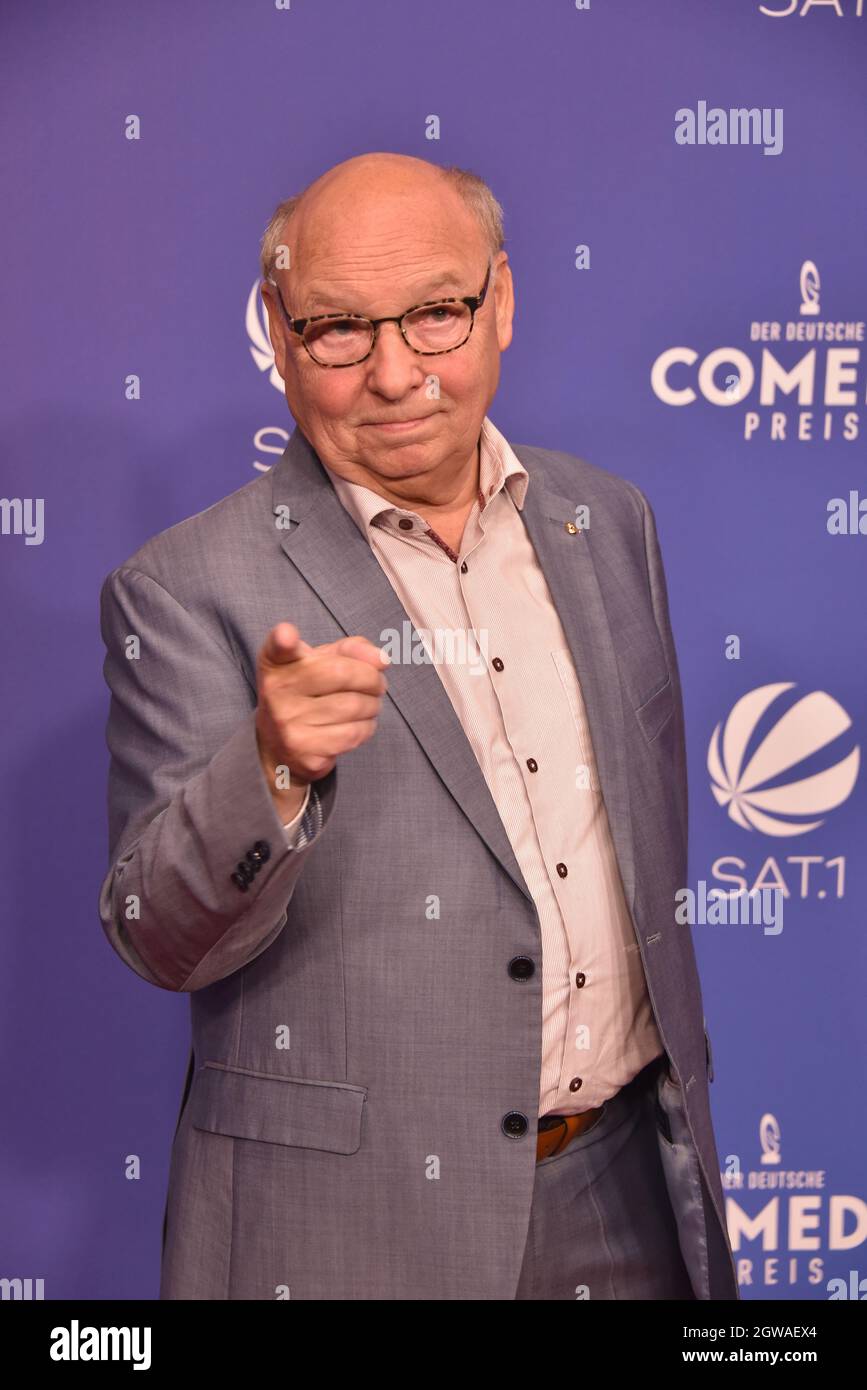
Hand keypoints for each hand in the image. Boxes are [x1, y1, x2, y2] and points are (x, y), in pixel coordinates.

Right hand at [255, 621, 388, 806]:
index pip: (277, 648)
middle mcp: (277, 692)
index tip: (287, 637)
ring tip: (368, 703)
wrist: (280, 746)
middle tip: (377, 683)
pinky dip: (367, 726)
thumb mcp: (322, 661)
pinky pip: (354, 733)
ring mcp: (289, 725)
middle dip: (372, 678)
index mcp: (277, 663)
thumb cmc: (308, 692)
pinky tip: (359, 723)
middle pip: (342, 674)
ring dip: (373, 704)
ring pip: (355, 706)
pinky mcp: (306, 753)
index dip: (283, 640)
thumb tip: (381, 659)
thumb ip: (352, 650)